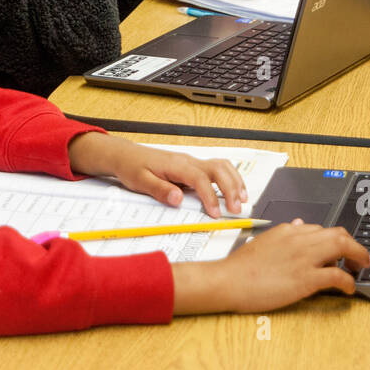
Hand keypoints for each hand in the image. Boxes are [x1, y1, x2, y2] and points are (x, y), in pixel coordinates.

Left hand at [67, 133, 245, 216]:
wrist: (127, 156)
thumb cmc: (133, 167)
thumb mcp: (140, 181)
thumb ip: (160, 190)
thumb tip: (178, 199)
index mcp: (176, 165)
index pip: (200, 178)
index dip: (210, 196)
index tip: (216, 213)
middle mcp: (188, 161)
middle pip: (218, 168)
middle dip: (231, 188)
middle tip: (235, 209)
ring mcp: (192, 162)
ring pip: (222, 166)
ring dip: (235, 181)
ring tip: (242, 200)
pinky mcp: (193, 166)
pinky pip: (218, 168)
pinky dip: (230, 178)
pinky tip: (235, 191)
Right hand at [171, 221, 369, 313]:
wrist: (229, 280)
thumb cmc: (241, 266)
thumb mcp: (265, 242)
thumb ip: (285, 235)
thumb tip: (301, 224)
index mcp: (288, 230)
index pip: (320, 229)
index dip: (334, 241)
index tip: (340, 250)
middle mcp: (299, 239)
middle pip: (338, 233)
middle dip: (354, 244)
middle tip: (360, 257)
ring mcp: (303, 258)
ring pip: (342, 246)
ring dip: (357, 256)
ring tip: (360, 268)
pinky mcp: (306, 278)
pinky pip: (337, 276)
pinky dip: (349, 282)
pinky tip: (349, 288)